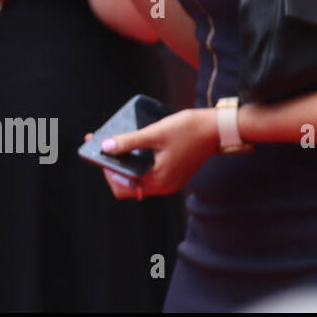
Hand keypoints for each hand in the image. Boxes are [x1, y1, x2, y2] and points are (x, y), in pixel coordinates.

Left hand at [87, 108, 219, 199]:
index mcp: (158, 179)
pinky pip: (148, 175)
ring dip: (124, 166)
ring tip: (114, 146)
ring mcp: (169, 182)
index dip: (107, 171)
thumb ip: (128, 142)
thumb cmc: (188, 129)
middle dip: (113, 168)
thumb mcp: (154, 133)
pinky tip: (131, 149)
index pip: (122, 187)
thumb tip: (105, 147)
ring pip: (138, 181)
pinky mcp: (173, 175)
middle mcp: (163, 186)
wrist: (217, 129)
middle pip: (128, 186)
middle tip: (103, 147)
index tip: (99, 153)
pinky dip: (137, 165)